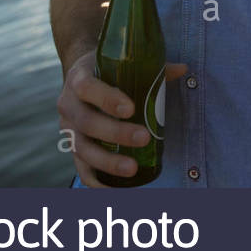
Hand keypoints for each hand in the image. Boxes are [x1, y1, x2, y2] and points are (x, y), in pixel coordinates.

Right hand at [57, 51, 187, 186]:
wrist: (80, 76)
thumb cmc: (107, 70)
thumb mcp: (122, 63)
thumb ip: (151, 67)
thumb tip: (182, 69)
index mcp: (79, 78)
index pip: (87, 88)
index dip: (107, 99)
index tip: (131, 109)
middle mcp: (68, 105)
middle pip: (87, 122)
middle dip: (115, 133)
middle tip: (144, 138)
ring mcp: (68, 128)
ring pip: (82, 149)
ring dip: (107, 161)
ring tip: (132, 169)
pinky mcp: (72, 147)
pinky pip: (81, 168)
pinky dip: (96, 181)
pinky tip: (115, 188)